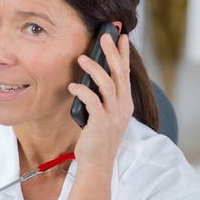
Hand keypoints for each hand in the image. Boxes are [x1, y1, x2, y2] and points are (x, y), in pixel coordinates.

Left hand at [68, 32, 132, 171]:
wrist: (97, 162)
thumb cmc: (97, 139)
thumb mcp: (105, 115)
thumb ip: (103, 99)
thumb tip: (92, 79)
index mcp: (125, 103)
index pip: (126, 74)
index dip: (124, 55)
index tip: (123, 38)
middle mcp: (122, 106)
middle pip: (119, 74)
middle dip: (112, 53)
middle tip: (105, 37)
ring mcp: (113, 114)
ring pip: (107, 83)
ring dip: (94, 68)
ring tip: (82, 57)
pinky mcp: (101, 122)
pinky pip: (92, 100)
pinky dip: (82, 90)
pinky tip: (73, 86)